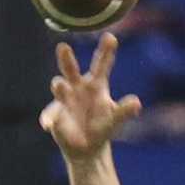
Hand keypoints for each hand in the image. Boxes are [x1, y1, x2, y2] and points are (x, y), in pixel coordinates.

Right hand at [38, 32, 142, 162]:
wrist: (86, 147)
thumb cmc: (102, 126)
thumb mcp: (114, 119)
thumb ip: (124, 111)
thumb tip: (137, 103)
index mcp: (95, 85)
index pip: (101, 65)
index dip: (106, 51)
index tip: (111, 37)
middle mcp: (77, 88)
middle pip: (71, 70)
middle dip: (66, 58)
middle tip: (62, 46)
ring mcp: (64, 101)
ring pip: (60, 89)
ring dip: (59, 87)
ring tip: (59, 85)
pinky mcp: (55, 116)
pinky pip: (51, 117)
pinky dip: (49, 119)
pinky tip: (47, 125)